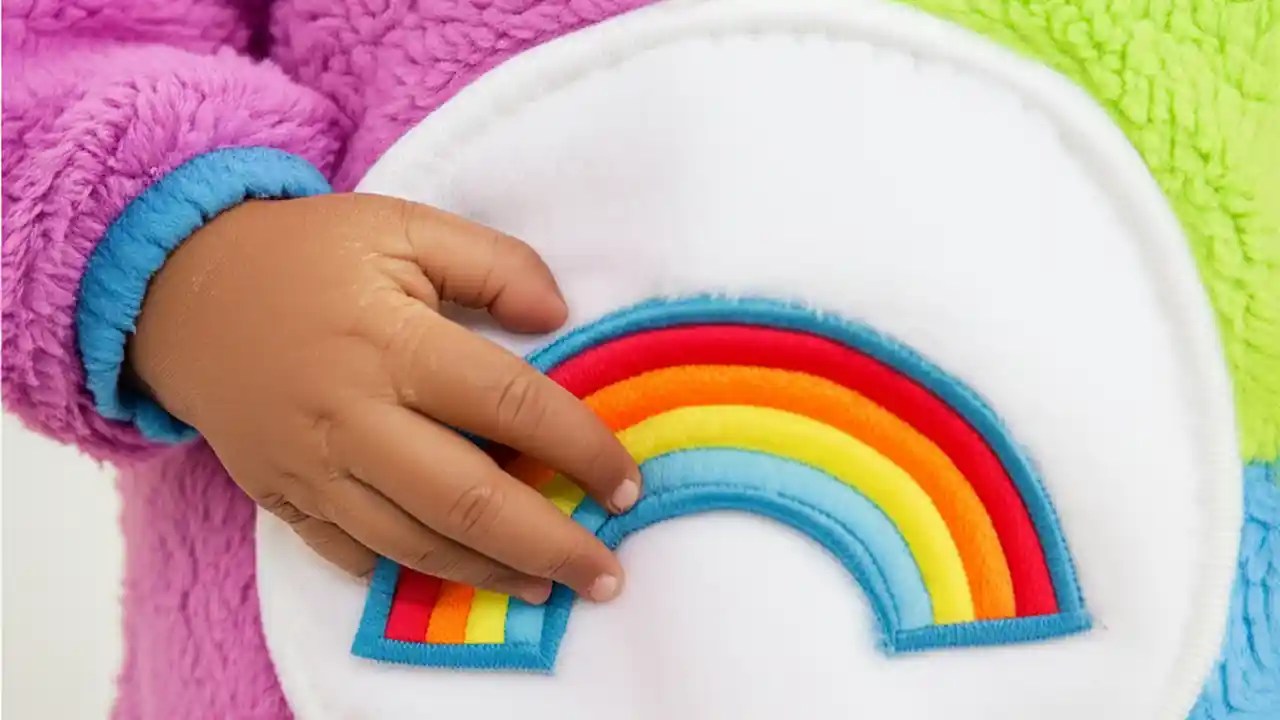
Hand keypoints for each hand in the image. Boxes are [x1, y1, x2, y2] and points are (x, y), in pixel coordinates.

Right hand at [129, 193, 640, 603]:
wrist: (178, 290)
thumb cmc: (306, 253)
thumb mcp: (401, 224)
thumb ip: (491, 263)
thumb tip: (559, 319)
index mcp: (392, 341)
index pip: (512, 405)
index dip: (581, 448)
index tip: (627, 481)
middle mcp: (353, 416)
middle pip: (469, 501)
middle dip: (550, 544)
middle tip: (605, 573)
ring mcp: (312, 467)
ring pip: (415, 544)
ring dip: (491, 574)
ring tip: (549, 584)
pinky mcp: (282, 497)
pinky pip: (353, 554)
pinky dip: (411, 574)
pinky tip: (461, 578)